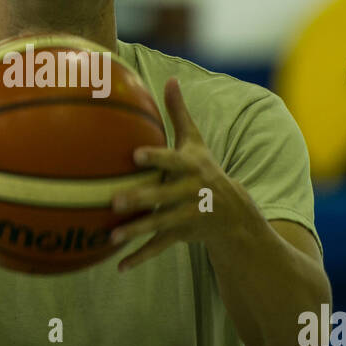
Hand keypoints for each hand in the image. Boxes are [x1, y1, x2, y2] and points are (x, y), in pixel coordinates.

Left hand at [110, 77, 255, 271]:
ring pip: (160, 224)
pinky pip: (159, 247)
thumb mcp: (195, 142)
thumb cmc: (204, 169)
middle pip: (164, 195)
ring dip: (137, 231)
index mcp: (191, 168)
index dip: (156, 158)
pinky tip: (119, 267)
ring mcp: (187, 216)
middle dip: (142, 199)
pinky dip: (140, 258)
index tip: (135, 155)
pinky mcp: (182, 235)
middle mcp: (191, 192)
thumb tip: (170, 78)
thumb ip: (179, 113)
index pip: (172, 161)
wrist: (233, 212)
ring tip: (112, 236)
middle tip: (115, 200)